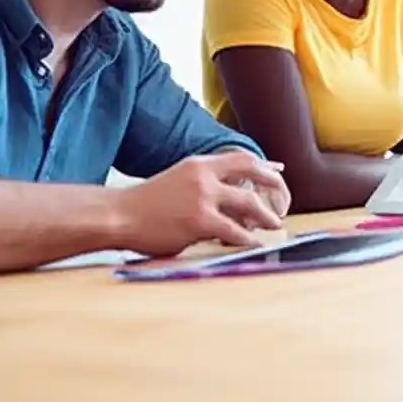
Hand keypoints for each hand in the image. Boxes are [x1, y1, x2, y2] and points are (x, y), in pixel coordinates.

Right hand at [112, 153, 287, 255]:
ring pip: (249, 204)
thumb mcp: (176, 181)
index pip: (240, 157)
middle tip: (283, 202)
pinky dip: (248, 238)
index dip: (263, 164)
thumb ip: (202, 184)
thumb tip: (229, 199)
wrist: (118, 215)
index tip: (278, 169)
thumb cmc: (145, 204)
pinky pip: (234, 231)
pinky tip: (255, 244)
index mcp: (198, 164)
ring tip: (275, 225)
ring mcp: (203, 198)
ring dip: (266, 216)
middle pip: (252, 175)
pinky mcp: (200, 221)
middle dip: (274, 187)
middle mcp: (204, 176)